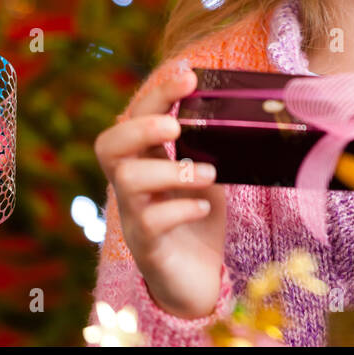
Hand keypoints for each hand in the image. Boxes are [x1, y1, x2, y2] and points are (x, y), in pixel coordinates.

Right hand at [93, 67, 227, 318]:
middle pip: (108, 144)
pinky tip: (202, 207)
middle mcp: (131, 185)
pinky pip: (150, 223)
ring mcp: (134, 216)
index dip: (157, 94)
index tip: (188, 75)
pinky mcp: (148, 248)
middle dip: (141, 126)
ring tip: (207, 173)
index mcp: (145, 159)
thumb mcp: (208, 172)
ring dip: (170, 169)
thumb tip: (246, 111)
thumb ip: (211, 145)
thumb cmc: (198, 217)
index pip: (135, 116)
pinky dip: (179, 209)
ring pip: (126, 181)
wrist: (197, 279)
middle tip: (176, 125)